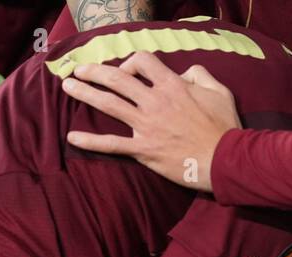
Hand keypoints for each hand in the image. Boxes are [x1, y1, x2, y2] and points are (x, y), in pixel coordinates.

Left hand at [62, 52, 240, 192]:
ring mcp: (146, 126)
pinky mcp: (143, 150)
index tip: (128, 72)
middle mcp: (154, 101)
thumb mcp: (219, 91)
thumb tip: (185, 72)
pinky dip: (90, 141)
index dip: (131, 63)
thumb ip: (200, 75)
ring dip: (84, 93)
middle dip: (94, 71)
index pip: (142, 61)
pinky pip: (111, 144)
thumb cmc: (224, 127)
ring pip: (108, 104)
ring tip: (67, 87)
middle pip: (116, 79)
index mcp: (172, 85)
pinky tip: (72, 137)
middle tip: (79, 70)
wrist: (224, 160)